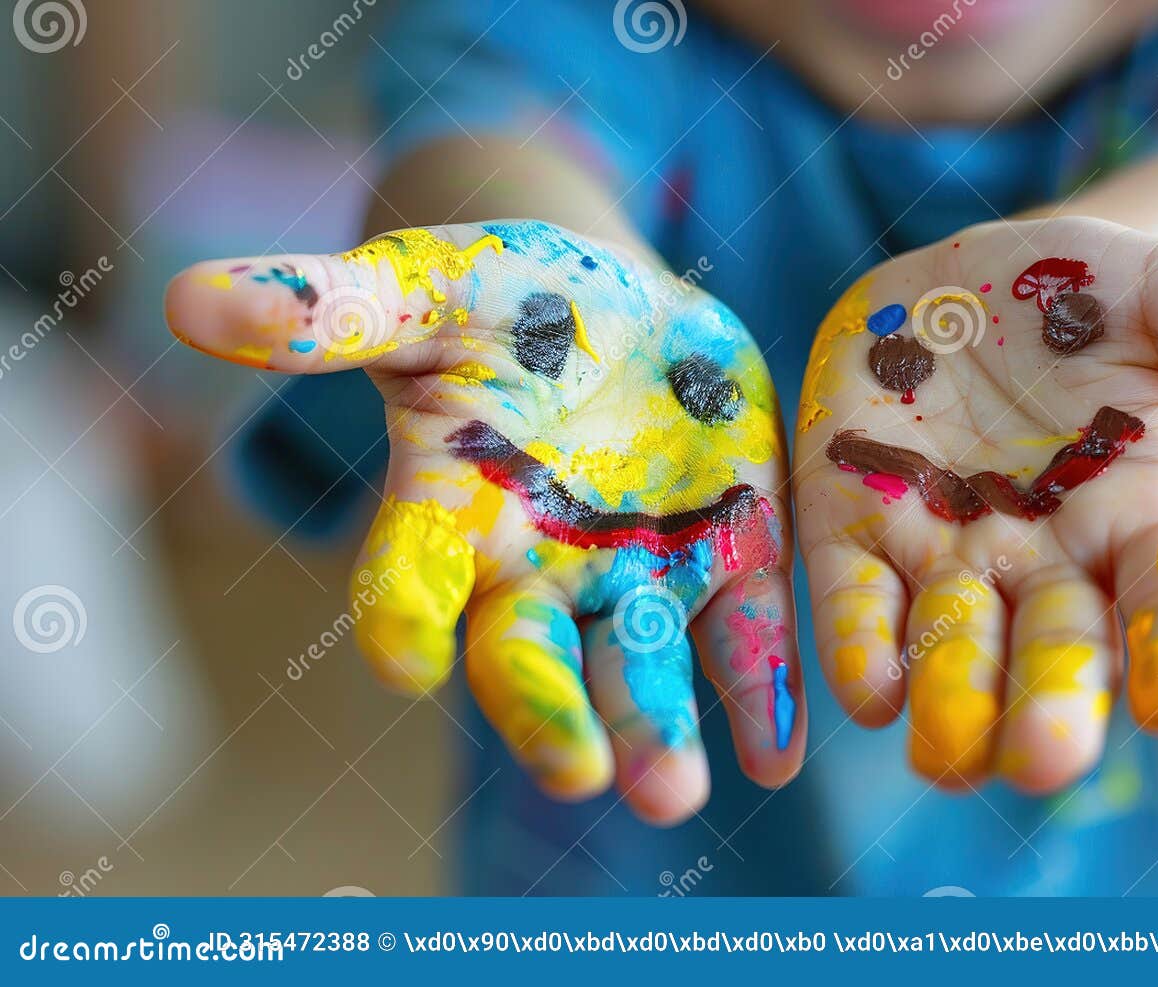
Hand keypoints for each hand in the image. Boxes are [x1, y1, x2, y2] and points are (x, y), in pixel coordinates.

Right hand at [166, 221, 805, 824]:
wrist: (616, 308)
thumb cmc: (497, 300)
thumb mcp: (422, 286)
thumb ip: (327, 307)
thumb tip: (182, 299)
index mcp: (451, 508)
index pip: (410, 576)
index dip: (403, 613)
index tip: (404, 658)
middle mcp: (538, 567)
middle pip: (530, 657)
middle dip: (549, 713)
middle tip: (579, 775)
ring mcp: (638, 570)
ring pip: (642, 665)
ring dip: (658, 729)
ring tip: (674, 792)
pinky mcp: (731, 555)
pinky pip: (744, 634)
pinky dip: (760, 693)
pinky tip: (776, 756)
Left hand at [794, 216, 1157, 792]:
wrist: (962, 285)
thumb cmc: (1088, 295)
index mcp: (1137, 513)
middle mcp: (1045, 557)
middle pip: (1059, 649)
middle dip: (1052, 704)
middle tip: (1045, 760)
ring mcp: (947, 551)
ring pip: (956, 645)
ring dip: (952, 700)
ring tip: (946, 754)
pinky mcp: (856, 529)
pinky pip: (857, 601)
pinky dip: (862, 647)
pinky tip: (868, 694)